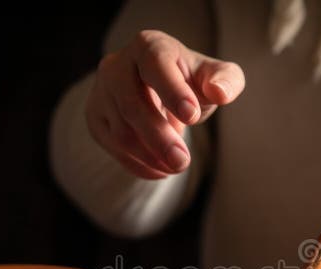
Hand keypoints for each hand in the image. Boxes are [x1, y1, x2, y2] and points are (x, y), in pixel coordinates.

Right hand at [86, 30, 244, 178]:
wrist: (163, 95)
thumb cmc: (191, 83)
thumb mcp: (215, 78)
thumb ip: (226, 81)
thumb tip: (219, 92)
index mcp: (149, 46)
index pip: (155, 63)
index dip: (171, 90)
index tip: (191, 116)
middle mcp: (117, 65)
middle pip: (132, 104)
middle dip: (159, 137)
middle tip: (182, 162)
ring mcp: (102, 92)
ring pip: (120, 131)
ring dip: (150, 156)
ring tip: (177, 166)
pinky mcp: (95, 118)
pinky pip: (112, 146)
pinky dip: (138, 165)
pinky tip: (161, 171)